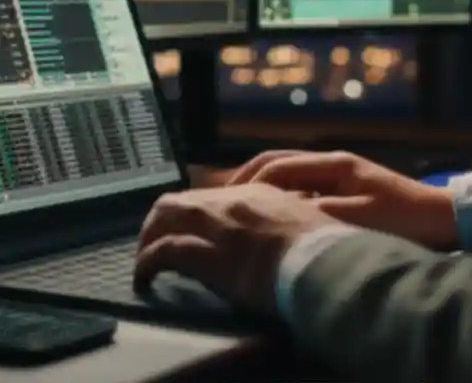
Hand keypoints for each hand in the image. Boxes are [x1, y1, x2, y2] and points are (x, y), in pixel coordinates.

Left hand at [134, 183, 337, 315]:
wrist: (324, 263)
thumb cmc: (326, 251)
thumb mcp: (308, 223)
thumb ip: (286, 223)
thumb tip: (279, 237)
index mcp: (258, 193)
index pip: (212, 196)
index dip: (194, 214)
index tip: (190, 231)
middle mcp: (231, 201)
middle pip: (179, 201)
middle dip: (161, 221)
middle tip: (155, 243)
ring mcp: (216, 225)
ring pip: (164, 218)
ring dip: (149, 238)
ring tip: (145, 261)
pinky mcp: (205, 254)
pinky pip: (162, 252)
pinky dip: (147, 264)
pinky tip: (145, 279)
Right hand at [228, 150, 458, 249]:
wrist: (446, 217)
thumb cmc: (405, 219)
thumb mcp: (360, 219)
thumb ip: (319, 213)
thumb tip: (280, 213)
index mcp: (334, 164)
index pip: (277, 167)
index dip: (249, 184)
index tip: (227, 203)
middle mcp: (333, 163)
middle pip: (277, 164)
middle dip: (247, 180)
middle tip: (222, 201)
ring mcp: (339, 174)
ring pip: (288, 175)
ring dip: (262, 188)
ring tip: (240, 208)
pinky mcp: (346, 187)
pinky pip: (303, 188)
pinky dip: (281, 197)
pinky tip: (274, 217)